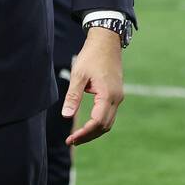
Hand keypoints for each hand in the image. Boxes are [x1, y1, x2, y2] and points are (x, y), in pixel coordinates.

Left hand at [62, 26, 124, 145]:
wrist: (107, 42)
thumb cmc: (91, 56)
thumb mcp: (78, 75)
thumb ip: (73, 96)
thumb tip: (66, 115)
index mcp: (108, 95)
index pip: (97, 122)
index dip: (84, 133)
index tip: (71, 139)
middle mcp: (116, 98)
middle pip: (104, 126)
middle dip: (88, 136)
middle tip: (71, 141)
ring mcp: (118, 97)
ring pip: (108, 122)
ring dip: (94, 131)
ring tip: (77, 137)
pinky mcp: (116, 95)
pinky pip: (108, 114)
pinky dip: (98, 123)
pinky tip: (87, 125)